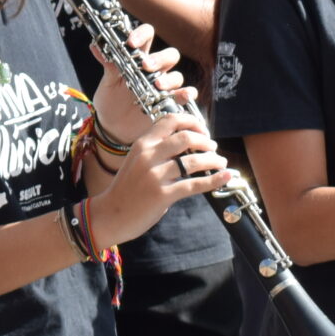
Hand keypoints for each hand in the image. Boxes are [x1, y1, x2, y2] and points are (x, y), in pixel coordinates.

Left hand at [89, 23, 184, 145]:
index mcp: (138, 60)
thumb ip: (108, 64)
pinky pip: (185, 95)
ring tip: (157, 85)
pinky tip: (182, 95)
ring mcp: (164, 87)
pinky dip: (187, 93)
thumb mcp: (108, 83)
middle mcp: (154, 71)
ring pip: (177, 75)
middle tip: (146, 66)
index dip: (142, 34)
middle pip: (169, 55)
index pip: (147, 37)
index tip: (131, 42)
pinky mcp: (170, 103)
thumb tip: (95, 45)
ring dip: (170, 79)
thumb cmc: (111, 101)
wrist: (113, 128)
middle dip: (159, 58)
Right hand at [89, 112, 228, 246]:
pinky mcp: (162, 195)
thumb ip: (157, 150)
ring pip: (194, 161)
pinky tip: (225, 176)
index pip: (171, 120)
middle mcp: (148, 156)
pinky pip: (194, 184)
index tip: (203, 129)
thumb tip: (189, 143)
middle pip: (186, 137)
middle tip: (213, 146)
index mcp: (142, 144)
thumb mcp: (137, 161)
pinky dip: (214, 179)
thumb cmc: (126, 189)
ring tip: (220, 162)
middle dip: (206, 140)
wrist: (109, 215)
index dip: (192, 121)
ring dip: (213, 160)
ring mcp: (155, 176)